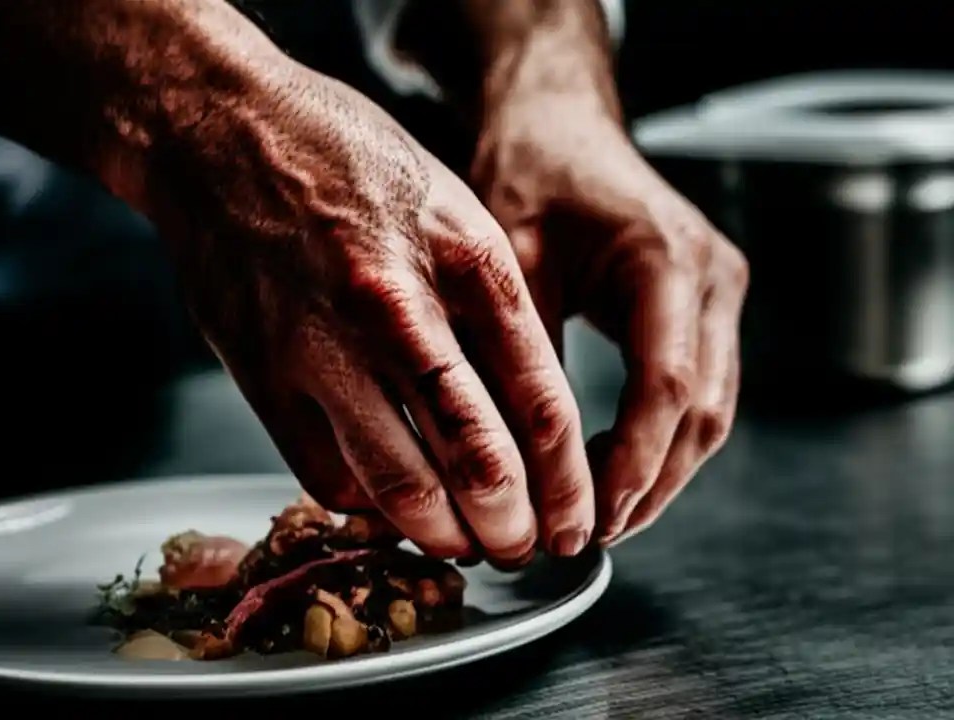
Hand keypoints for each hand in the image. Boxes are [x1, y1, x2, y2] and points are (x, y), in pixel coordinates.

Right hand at [140, 50, 596, 563]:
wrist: (221, 132)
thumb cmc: (344, 160)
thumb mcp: (451, 206)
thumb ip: (492, 304)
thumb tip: (526, 413)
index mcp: (464, 257)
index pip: (540, 402)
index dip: (568, 482)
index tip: (574, 517)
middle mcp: (396, 306)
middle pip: (478, 459)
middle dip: (513, 527)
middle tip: (525, 545)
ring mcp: (320, 345)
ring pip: (400, 485)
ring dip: (444, 535)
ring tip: (464, 543)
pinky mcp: (261, 375)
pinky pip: (327, 476)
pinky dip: (368, 507)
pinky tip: (389, 504)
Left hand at [471, 46, 748, 545]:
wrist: (557, 125)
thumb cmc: (527, 173)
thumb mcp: (509, 257)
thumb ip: (520, 349)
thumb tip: (509, 455)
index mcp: (668, 260)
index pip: (667, 387)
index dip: (632, 463)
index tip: (593, 519)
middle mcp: (711, 277)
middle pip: (704, 412)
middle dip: (649, 484)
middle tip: (592, 537)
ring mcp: (717, 292)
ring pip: (711, 412)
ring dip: (660, 473)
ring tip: (601, 522)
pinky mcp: (703, 307)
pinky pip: (698, 390)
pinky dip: (661, 440)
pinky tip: (612, 472)